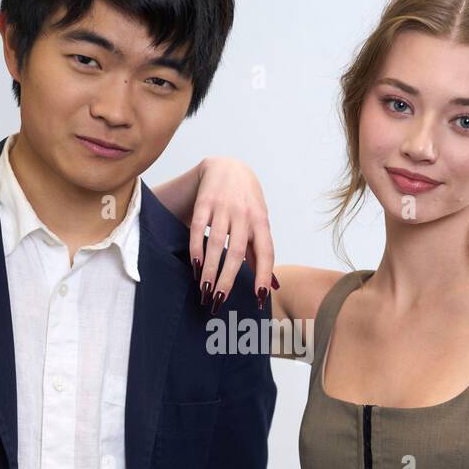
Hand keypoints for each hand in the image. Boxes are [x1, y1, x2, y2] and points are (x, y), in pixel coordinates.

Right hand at [185, 157, 277, 312]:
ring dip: (210, 269)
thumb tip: (273, 287)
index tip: (260, 297)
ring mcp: (223, 208)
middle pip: (236, 252)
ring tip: (205, 290)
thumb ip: (261, 254)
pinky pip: (199, 229)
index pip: (266, 252)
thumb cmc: (247, 202)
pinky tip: (195, 266)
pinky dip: (196, 249)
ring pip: (216, 243)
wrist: (228, 167)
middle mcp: (244, 215)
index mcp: (261, 222)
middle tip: (220, 301)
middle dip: (228, 278)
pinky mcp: (205, 203)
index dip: (264, 274)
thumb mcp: (259, 223)